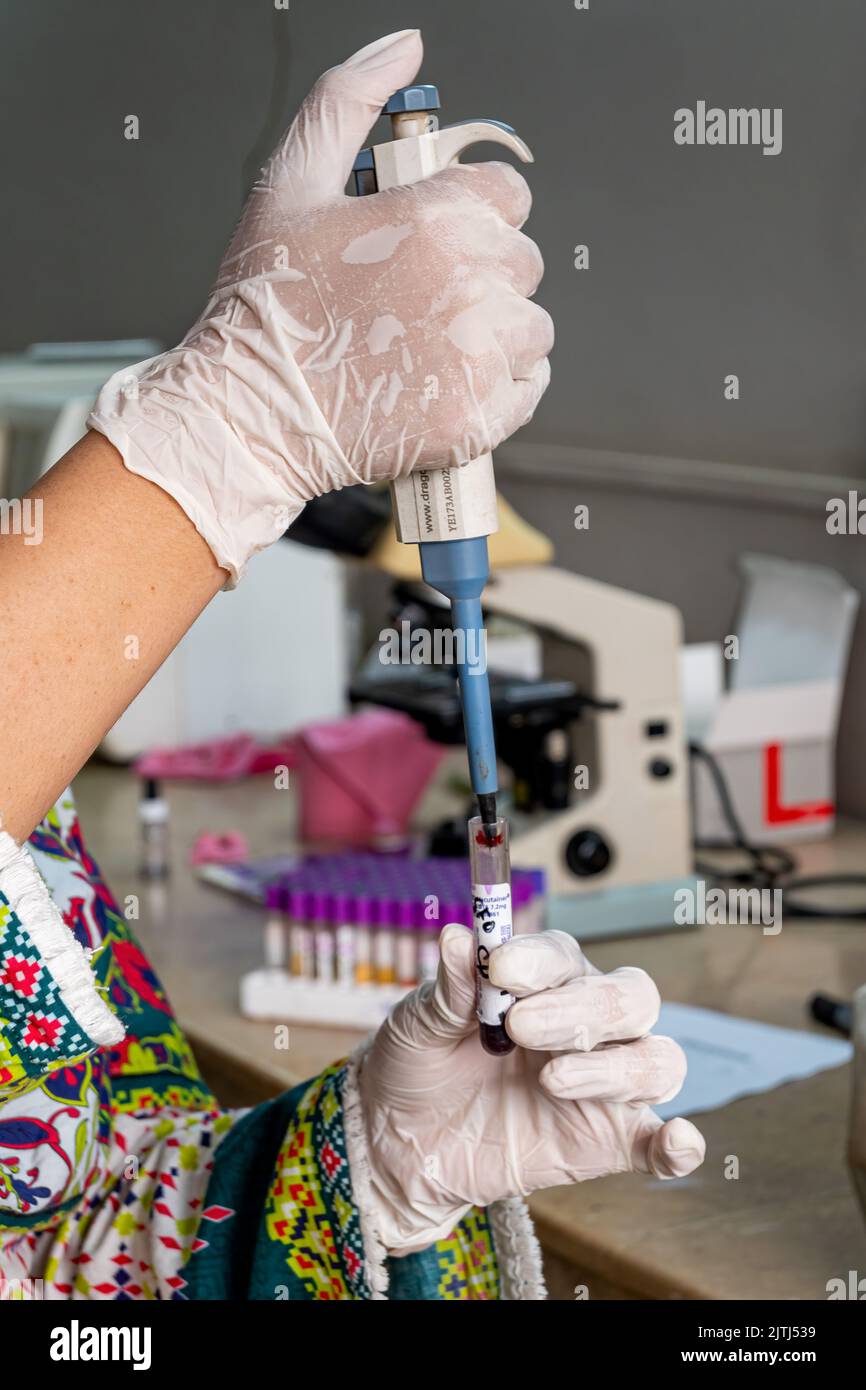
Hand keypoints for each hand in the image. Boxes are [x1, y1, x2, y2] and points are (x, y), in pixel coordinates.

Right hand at [88, 29, 551, 582]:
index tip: (435, 242)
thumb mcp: (290, 183)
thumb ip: (348, 101)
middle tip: (415, 301)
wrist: (249, 413)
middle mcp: (472, 283)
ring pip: (531, 327)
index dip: (471, 216)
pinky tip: (444, 382)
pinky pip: (529, 387)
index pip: (508, 196)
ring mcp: (481, 357)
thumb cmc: (267, 308)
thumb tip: (404, 48)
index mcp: (438, 217)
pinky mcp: (480, 417)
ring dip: (494, 333)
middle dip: (480, 274)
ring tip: (427, 346)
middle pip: (522, 261)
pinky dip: (500, 387)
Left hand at [360, 926, 704, 1254]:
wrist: (401, 1145)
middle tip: (520, 1026)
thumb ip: (449, 989)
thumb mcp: (419, 1025)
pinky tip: (677, 1140)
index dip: (539, 959)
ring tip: (553, 1080)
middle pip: (627, 1000)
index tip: (499, 967)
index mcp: (542, 984)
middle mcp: (585, 1026)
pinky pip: (656, 1143)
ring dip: (614, 1068)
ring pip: (654, 1060)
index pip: (565, 957)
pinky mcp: (604, 1143)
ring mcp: (601, 1086)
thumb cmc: (417, 1067)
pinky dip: (678, 1143)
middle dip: (582, 1008)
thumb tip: (461, 936)